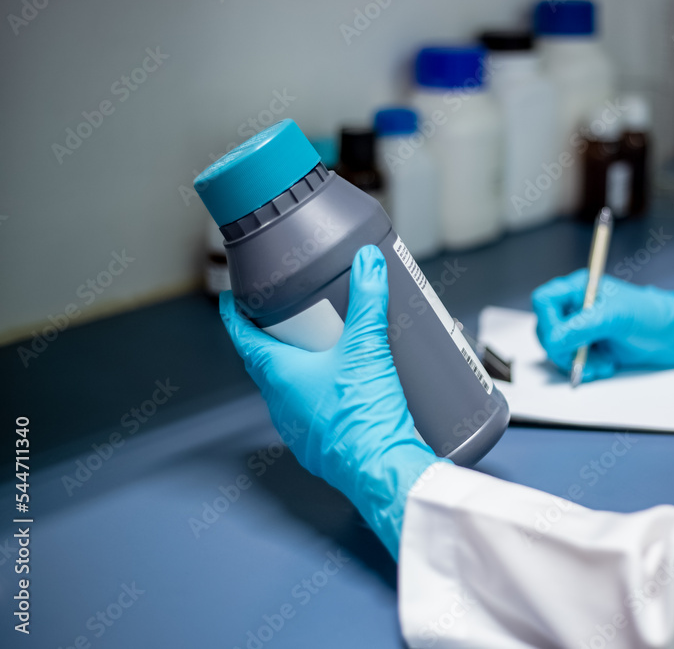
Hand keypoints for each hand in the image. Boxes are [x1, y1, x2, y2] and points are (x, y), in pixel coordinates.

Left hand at [220, 245, 444, 558]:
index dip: (235, 316)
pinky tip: (344, 391)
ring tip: (322, 351)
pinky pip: (310, 414)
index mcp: (279, 377)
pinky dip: (319, 396)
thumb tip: (367, 263)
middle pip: (266, 364)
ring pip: (288, 391)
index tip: (232, 301)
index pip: (244, 339)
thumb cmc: (365, 417)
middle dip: (272, 340)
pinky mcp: (320, 447)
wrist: (383, 470)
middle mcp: (281, 405)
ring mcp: (298, 430)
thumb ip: (368, 300)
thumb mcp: (368, 348)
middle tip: (284, 318)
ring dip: (298, 370)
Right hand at [531, 270, 673, 381]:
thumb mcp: (616, 317)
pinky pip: (572, 361)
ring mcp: (583, 329)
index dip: (548, 321)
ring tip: (600, 365)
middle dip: (562, 348)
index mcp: (580, 288)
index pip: (545, 301)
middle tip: (579, 358)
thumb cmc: (653, 315)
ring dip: (575, 362)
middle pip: (547, 329)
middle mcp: (578, 307)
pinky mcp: (590, 347)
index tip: (561, 339)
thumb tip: (555, 339)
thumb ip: (582, 326)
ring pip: (558, 349)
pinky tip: (604, 366)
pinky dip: (584, 368)